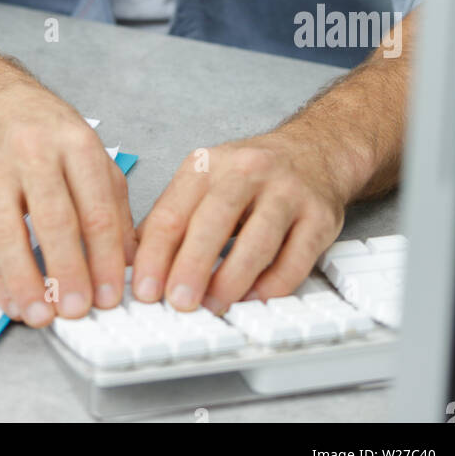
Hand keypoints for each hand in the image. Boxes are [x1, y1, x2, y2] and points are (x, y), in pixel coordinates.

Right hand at [0, 79, 136, 326]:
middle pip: (55, 220)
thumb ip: (113, 204)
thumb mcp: (90, 152)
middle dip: (69, 271)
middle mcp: (36, 156)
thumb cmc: (46, 131)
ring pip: (11, 234)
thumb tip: (131, 260)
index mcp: (76, 145)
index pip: (96, 208)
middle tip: (81, 309)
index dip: (106, 257)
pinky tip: (12, 301)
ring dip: (27, 281)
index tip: (111, 293)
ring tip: (43, 315)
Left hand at [131, 130, 345, 313]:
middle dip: (192, 264)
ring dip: (232, 279)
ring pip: (257, 240)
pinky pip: (295, 258)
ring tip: (213, 305)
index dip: (156, 253)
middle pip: (214, 219)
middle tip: (178, 301)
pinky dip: (273, 284)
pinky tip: (254, 298)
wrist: (314, 150)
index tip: (145, 288)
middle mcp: (247, 171)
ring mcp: (286, 192)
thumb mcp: (203, 179)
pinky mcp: (319, 216)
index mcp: (207, 164)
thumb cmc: (250, 175)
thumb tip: (136, 263)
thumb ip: (171, 216)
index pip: (173, 210)